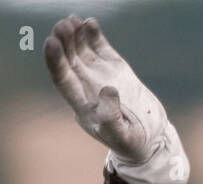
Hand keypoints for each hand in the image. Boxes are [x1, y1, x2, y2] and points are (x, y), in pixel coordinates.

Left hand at [44, 15, 188, 183]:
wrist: (150, 138)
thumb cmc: (133, 143)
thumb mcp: (123, 136)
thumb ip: (112, 117)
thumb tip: (108, 89)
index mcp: (82, 106)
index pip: (62, 81)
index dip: (55, 62)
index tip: (52, 43)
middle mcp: (86, 88)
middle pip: (68, 62)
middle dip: (64, 43)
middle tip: (62, 25)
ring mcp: (100, 76)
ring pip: (81, 52)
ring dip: (75, 36)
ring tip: (72, 19)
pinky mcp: (115, 69)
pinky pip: (100, 49)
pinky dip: (93, 36)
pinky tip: (89, 23)